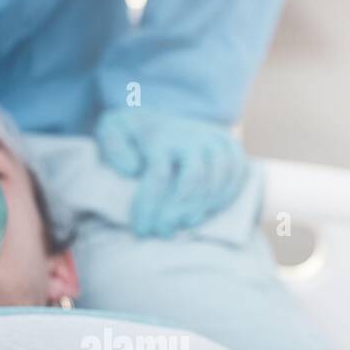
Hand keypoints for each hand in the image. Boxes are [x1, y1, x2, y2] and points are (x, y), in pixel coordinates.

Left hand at [95, 107, 247, 236]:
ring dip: (200, 207)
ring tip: (183, 224)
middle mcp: (192, 134)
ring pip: (218, 179)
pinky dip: (223, 198)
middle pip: (193, 179)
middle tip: (163, 232)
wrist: (159, 117)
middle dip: (177, 211)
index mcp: (161, 134)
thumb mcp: (112, 130)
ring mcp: (215, 139)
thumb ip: (112, 146)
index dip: (150, 207)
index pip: (159, 174)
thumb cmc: (133, 135)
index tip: (141, 229)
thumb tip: (133, 169)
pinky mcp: (232, 147)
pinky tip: (203, 213)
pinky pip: (237, 175)